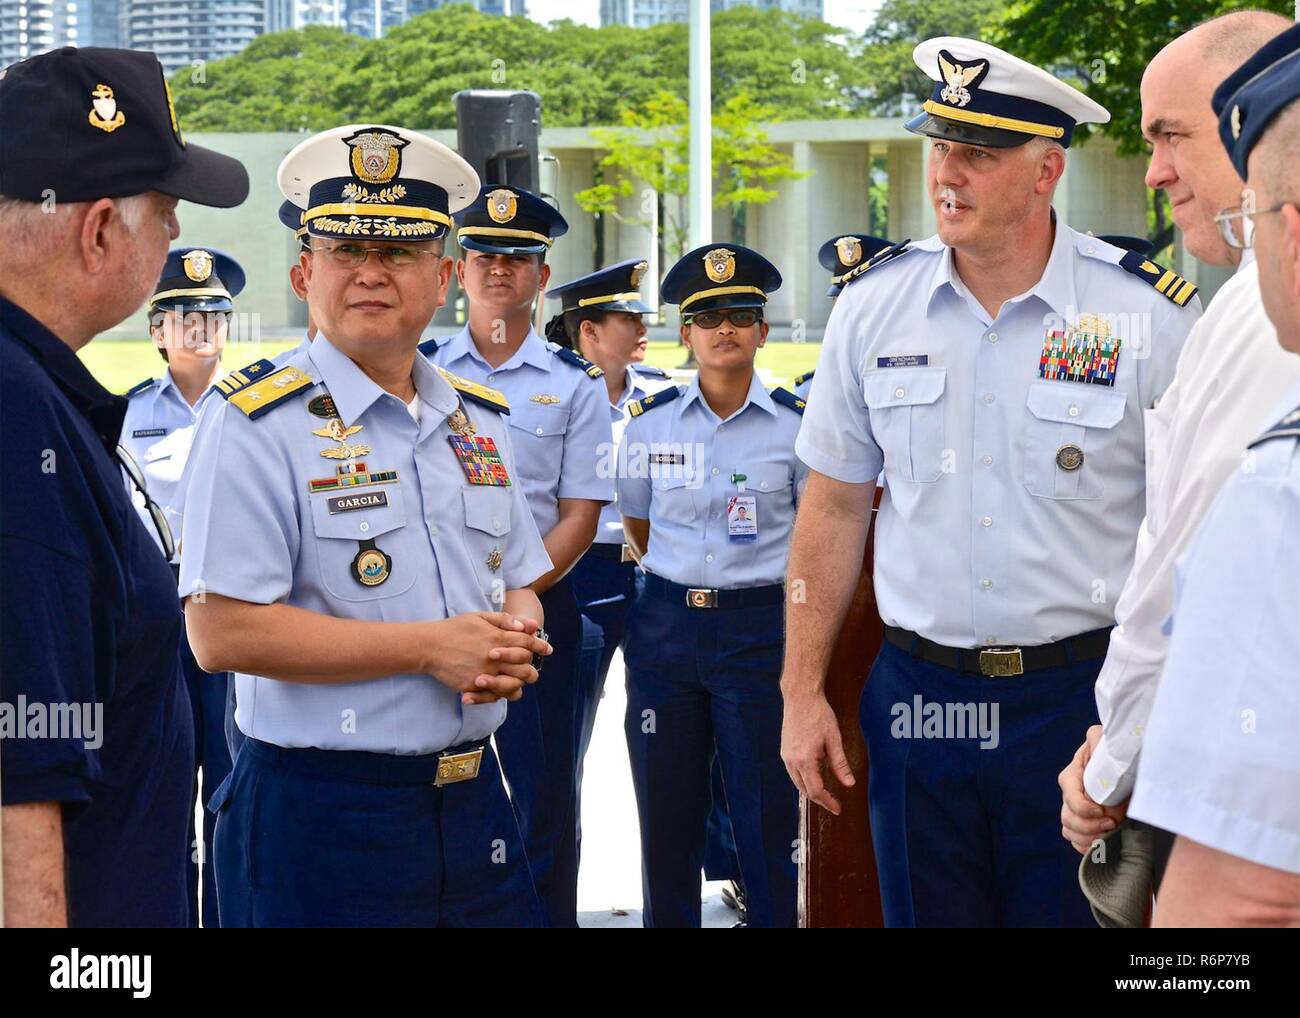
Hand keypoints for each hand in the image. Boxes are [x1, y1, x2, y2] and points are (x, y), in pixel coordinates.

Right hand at [424, 612, 551, 704]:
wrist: (430, 646)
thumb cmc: (455, 629)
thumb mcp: (480, 617)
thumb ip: (505, 620)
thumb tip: (527, 625)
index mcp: (498, 637)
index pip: (527, 643)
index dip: (540, 645)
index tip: (547, 649)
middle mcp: (495, 657)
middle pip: (526, 667)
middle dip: (532, 667)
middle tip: (531, 667)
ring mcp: (485, 674)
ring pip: (515, 685)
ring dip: (519, 683)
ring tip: (517, 680)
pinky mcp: (475, 686)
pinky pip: (496, 696)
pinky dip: (501, 694)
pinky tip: (501, 689)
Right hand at [780, 690, 854, 814]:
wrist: (800, 697)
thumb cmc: (818, 714)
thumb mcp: (834, 739)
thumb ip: (840, 764)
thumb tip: (849, 784)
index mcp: (805, 759)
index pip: (816, 790)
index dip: (828, 802)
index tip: (838, 808)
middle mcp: (792, 761)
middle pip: (805, 790)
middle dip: (820, 799)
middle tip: (834, 804)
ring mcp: (786, 756)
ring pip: (797, 782)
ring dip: (811, 790)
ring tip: (825, 793)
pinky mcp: (784, 750)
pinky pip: (793, 772)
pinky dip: (803, 780)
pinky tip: (813, 777)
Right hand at [1059, 724, 1128, 853]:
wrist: (1128, 769)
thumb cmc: (1118, 753)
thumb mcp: (1109, 742)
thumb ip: (1099, 739)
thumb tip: (1095, 736)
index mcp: (1073, 775)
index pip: (1071, 798)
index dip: (1085, 810)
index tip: (1105, 814)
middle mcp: (1070, 794)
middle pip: (1068, 818)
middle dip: (1089, 827)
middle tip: (1112, 824)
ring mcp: (1074, 809)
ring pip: (1069, 830)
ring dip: (1088, 838)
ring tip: (1109, 835)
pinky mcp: (1082, 822)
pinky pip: (1074, 840)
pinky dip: (1085, 846)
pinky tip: (1101, 844)